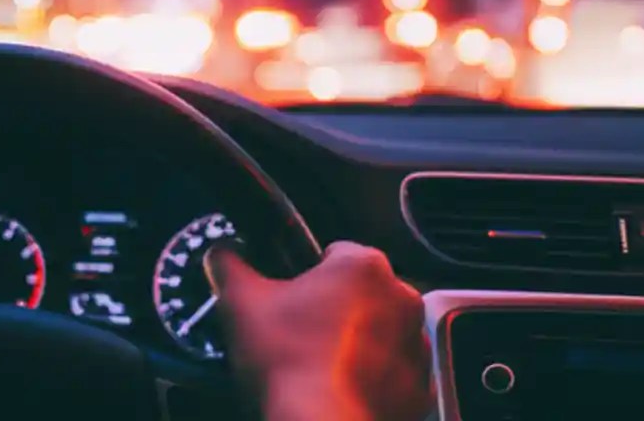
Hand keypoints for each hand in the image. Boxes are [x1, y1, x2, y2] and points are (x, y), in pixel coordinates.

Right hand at [206, 241, 432, 420]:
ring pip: (380, 332)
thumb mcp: (240, 302)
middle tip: (300, 336)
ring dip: (358, 342)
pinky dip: (374, 379)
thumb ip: (229, 264)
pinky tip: (342, 390)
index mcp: (363, 265)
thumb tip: (222, 252)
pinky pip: (394, 373)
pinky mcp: (421, 388)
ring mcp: (416, 345)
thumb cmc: (285, 358)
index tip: (288, 302)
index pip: (333, 254)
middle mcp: (402, 298)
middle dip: (335, 308)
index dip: (305, 276)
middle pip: (360, 292)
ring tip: (321, 367)